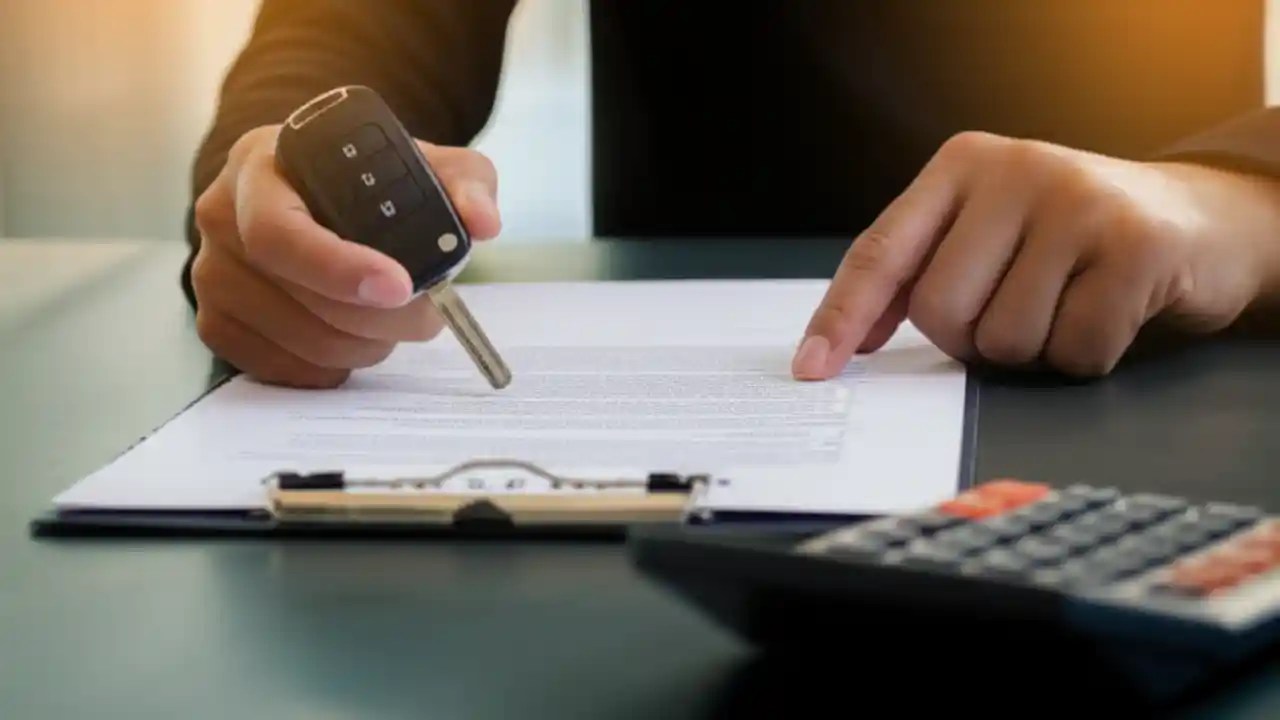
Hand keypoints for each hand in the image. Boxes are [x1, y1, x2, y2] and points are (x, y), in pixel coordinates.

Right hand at [191, 124, 500, 387]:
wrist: (312, 193)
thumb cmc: (365, 180)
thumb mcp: (422, 162)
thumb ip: (463, 181)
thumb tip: (483, 222)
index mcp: (261, 163)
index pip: (280, 230)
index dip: (339, 268)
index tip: (399, 287)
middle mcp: (221, 215)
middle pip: (300, 295)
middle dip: (380, 318)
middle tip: (426, 315)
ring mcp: (212, 272)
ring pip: (298, 339)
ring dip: (364, 344)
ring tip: (390, 321)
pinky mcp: (215, 321)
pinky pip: (280, 368)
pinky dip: (330, 366)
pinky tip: (354, 339)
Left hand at [793, 131, 1279, 378]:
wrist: (1201, 218)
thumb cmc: (1072, 237)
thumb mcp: (990, 230)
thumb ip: (922, 269)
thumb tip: (841, 342)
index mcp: (962, 165)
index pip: (882, 251)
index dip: (843, 316)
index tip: (814, 369)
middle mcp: (1015, 171)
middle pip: (941, 310)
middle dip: (970, 340)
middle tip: (1015, 310)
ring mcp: (1078, 204)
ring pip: (1006, 340)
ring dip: (1032, 349)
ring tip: (1067, 301)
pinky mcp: (1135, 246)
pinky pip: (1073, 350)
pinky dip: (1085, 355)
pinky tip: (1110, 312)